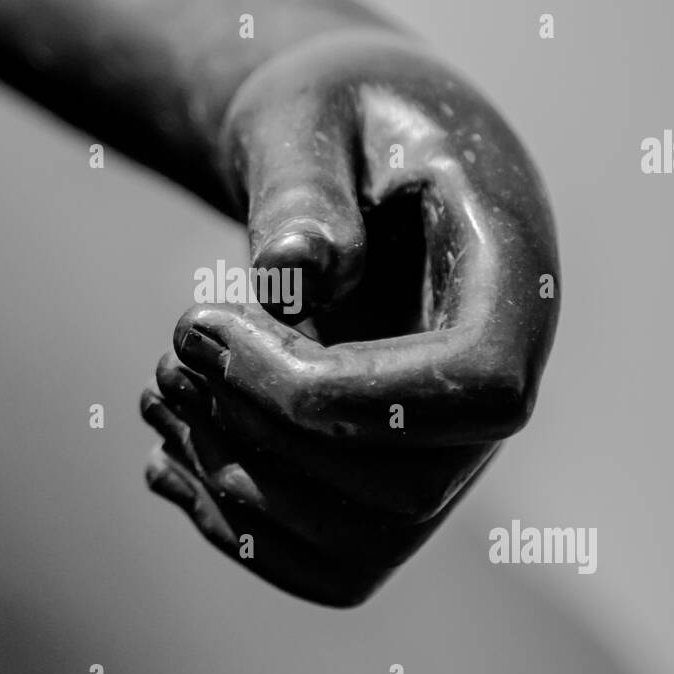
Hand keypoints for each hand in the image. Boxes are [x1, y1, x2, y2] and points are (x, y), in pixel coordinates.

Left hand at [141, 28, 559, 605]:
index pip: (472, 390)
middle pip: (406, 489)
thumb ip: (306, 184)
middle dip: (262, 432)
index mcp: (512, 286)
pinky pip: (326, 560)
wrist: (352, 157)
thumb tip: (296, 269)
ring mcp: (445, 447)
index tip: (216, 323)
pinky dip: (236, 528)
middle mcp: (496, 388)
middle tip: (173, 348)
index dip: (342, 392)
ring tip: (161, 386)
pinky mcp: (384, 481)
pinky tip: (167, 456)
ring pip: (360, 541)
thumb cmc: (340, 117)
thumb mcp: (314, 113)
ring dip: (236, 481)